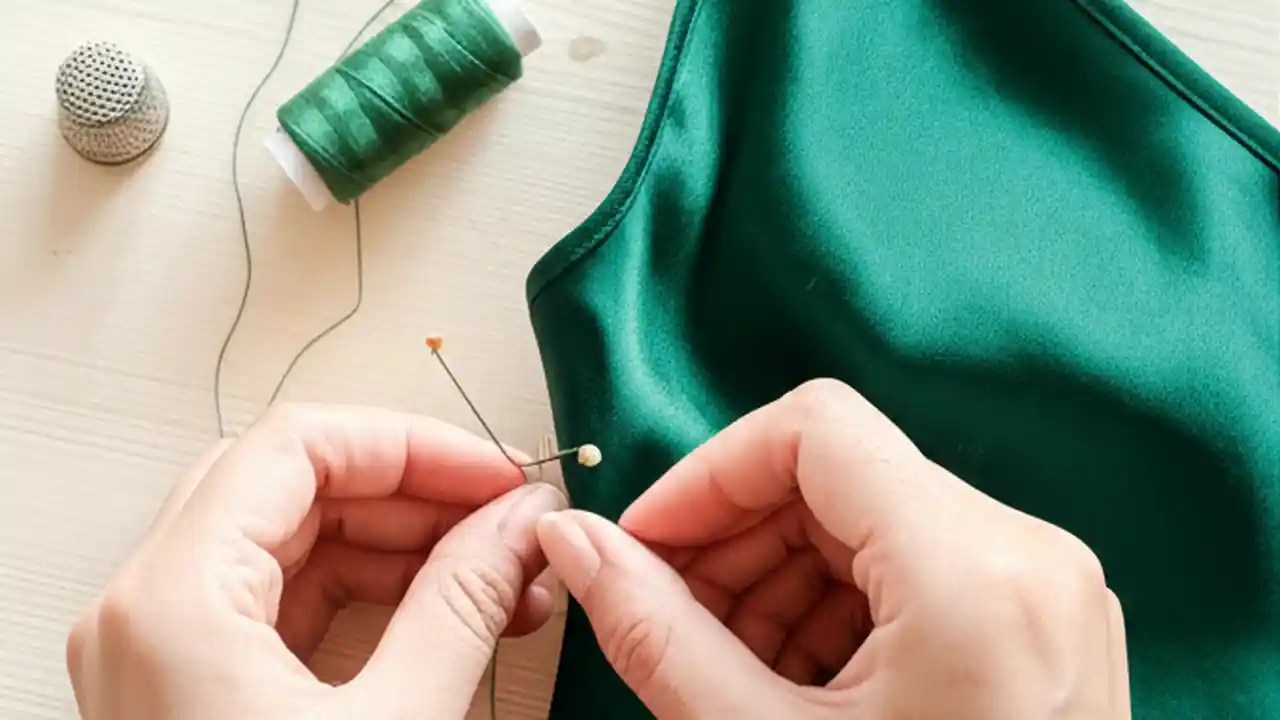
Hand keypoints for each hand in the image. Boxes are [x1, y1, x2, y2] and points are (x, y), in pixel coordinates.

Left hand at [67, 404, 565, 719]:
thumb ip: (464, 603)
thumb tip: (520, 525)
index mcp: (173, 602)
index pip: (295, 448)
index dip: (411, 444)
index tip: (496, 470)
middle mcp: (150, 611)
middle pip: (290, 485)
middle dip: (413, 490)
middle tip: (504, 512)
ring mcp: (165, 649)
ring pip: (291, 540)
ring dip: (401, 543)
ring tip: (499, 569)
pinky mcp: (195, 685)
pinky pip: (287, 600)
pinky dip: (371, 592)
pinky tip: (450, 607)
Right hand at [536, 379, 1128, 718]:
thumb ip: (656, 633)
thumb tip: (575, 542)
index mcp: (973, 573)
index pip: (813, 430)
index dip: (706, 476)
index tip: (648, 539)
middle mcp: (1030, 558)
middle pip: (839, 476)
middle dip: (734, 538)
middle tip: (668, 610)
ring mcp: (1048, 591)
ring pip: (873, 521)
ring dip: (777, 577)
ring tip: (726, 663)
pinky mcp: (1042, 623)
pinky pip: (916, 568)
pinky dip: (835, 607)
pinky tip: (792, 681)